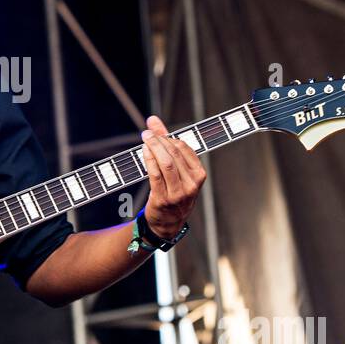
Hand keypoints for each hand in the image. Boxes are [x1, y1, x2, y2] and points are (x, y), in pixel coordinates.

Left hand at [140, 114, 205, 239]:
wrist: (168, 223)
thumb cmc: (173, 192)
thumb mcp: (177, 171)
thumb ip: (166, 144)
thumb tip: (153, 120)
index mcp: (199, 175)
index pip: (185, 149)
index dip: (169, 137)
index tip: (156, 131)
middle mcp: (191, 184)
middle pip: (175, 154)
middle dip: (160, 140)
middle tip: (148, 133)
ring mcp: (178, 193)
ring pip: (166, 163)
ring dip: (154, 148)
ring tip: (145, 139)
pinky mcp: (163, 199)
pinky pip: (155, 175)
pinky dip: (149, 160)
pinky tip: (144, 152)